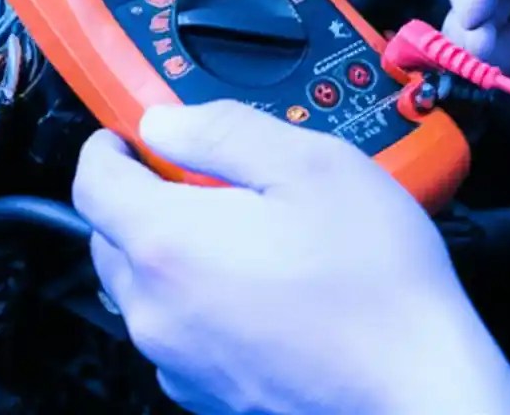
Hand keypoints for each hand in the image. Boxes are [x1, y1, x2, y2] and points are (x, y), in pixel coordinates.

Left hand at [73, 101, 509, 414]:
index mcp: (168, 242)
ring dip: (173, 250)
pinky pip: (180, 328)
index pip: (91, 181)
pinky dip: (200, 299)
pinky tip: (264, 287)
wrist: (418, 391)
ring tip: (248, 233)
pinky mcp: (206, 392)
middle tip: (201, 176)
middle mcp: (157, 308)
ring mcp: (177, 358)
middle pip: (111, 235)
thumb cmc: (377, 288)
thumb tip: (167, 122)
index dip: (106, 145)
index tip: (128, 133)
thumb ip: (224, 131)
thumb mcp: (312, 166)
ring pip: (145, 285)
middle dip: (142, 196)